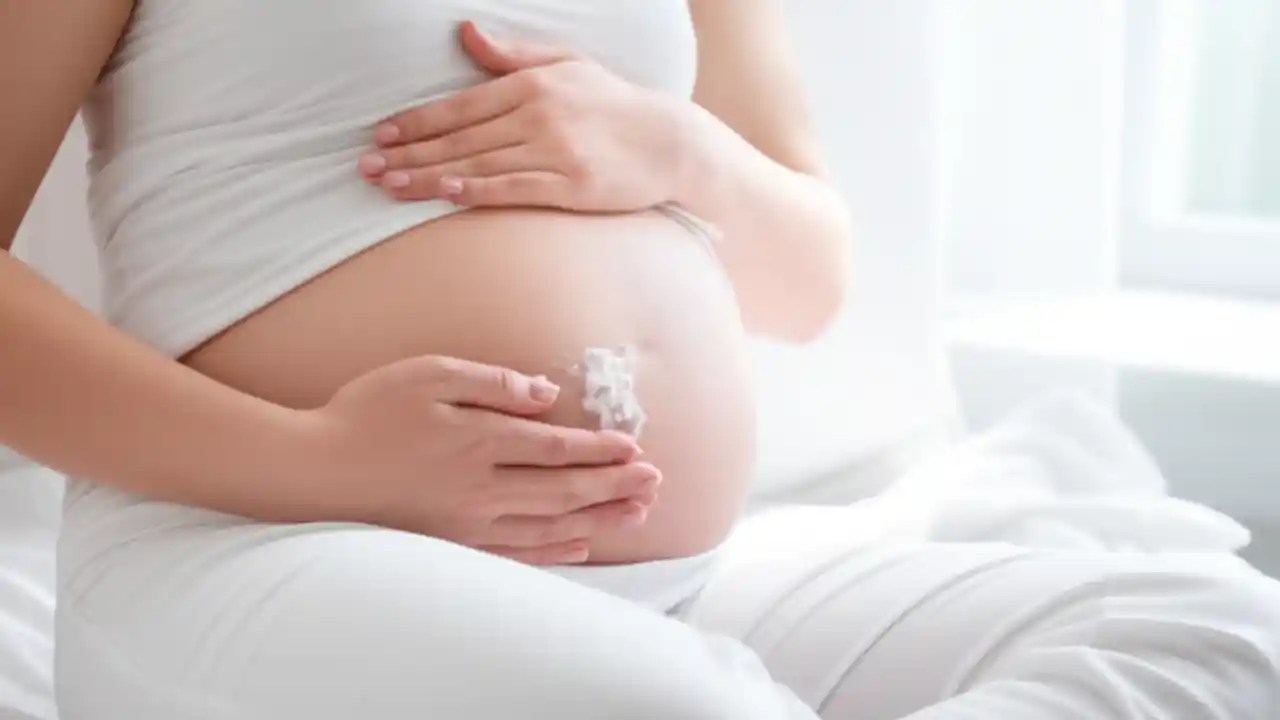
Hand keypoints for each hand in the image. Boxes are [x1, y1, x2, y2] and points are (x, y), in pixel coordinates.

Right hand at [302, 355, 659, 564]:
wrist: (312, 472)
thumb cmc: (366, 412)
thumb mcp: (428, 374)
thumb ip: (493, 383)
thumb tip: (547, 396)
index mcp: (480, 440)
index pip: (558, 448)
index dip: (601, 450)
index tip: (634, 449)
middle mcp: (482, 487)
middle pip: (564, 490)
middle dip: (615, 486)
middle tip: (655, 483)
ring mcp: (468, 523)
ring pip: (550, 525)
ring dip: (599, 519)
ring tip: (637, 513)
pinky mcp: (452, 544)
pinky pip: (517, 554)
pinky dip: (554, 550)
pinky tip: (580, 544)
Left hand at [358, 21, 690, 211]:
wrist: (671, 141)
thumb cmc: (614, 104)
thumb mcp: (567, 65)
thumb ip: (512, 56)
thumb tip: (465, 32)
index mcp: (532, 85)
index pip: (460, 105)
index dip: (415, 121)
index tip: (380, 134)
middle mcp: (539, 115)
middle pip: (459, 137)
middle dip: (408, 153)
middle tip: (366, 168)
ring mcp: (555, 151)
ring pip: (478, 163)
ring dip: (428, 176)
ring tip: (389, 187)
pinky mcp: (572, 186)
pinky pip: (514, 188)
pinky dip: (477, 190)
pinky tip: (446, 195)